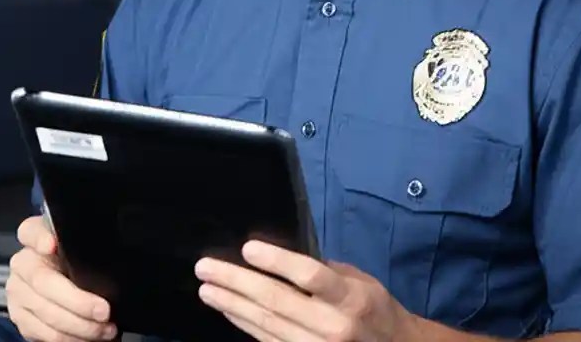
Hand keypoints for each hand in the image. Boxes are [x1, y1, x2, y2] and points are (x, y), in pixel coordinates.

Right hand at [6, 216, 118, 341]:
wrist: (62, 288)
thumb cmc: (79, 265)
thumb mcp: (84, 251)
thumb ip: (87, 249)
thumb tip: (118, 262)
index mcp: (35, 238)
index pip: (31, 231)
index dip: (40, 238)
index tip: (52, 245)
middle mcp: (23, 263)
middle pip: (43, 281)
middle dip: (78, 301)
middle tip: (104, 311)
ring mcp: (18, 291)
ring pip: (47, 312)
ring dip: (80, 326)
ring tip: (106, 330)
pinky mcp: (21, 317)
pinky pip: (46, 333)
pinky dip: (71, 338)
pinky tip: (89, 337)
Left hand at [194, 240, 419, 341]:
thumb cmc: (374, 310)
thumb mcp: (360, 282)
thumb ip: (326, 272)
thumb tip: (282, 259)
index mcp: (351, 298)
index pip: (310, 276)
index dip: (277, 261)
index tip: (248, 248)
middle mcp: (334, 326)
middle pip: (277, 301)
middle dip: (236, 283)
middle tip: (205, 268)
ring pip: (266, 324)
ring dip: (232, 305)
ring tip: (207, 289)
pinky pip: (268, 341)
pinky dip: (245, 324)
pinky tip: (228, 310)